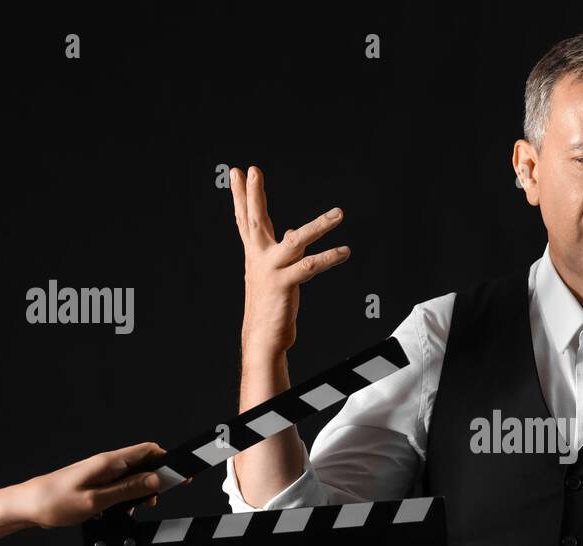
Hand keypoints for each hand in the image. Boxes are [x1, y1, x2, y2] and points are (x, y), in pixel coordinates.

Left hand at [9, 441, 169, 528]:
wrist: (25, 506)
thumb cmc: (53, 502)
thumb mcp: (96, 500)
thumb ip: (129, 490)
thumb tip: (157, 480)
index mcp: (109, 462)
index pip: (149, 451)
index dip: (170, 461)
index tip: (181, 476)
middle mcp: (106, 464)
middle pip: (145, 465)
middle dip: (156, 482)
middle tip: (153, 501)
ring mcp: (101, 473)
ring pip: (134, 478)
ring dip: (140, 493)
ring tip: (133, 510)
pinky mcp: (95, 483)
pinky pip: (120, 487)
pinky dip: (126, 499)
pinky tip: (119, 512)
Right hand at [231, 165, 350, 357]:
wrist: (262, 336)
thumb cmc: (271, 304)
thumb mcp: (274, 273)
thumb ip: (280, 250)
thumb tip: (288, 233)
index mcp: (256, 253)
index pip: (246, 218)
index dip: (242, 195)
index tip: (238, 172)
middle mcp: (260, 258)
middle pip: (255, 220)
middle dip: (253, 194)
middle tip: (253, 170)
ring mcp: (272, 270)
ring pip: (297, 241)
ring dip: (320, 226)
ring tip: (340, 213)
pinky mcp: (285, 285)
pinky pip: (311, 267)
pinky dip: (330, 258)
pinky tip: (344, 251)